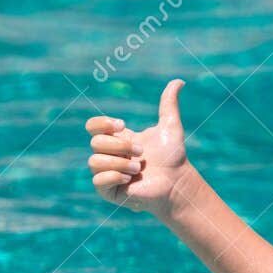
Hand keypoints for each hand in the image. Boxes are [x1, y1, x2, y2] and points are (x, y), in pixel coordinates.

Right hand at [84, 79, 196, 215]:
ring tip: (138, 168)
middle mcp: (108, 155)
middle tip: (141, 154)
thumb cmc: (174, 158)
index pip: (93, 126)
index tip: (122, 125)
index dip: (102, 123)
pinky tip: (129, 179)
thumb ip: (169, 103)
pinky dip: (113, 177)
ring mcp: (107, 174)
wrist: (178, 183)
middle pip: (95, 142)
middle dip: (121, 146)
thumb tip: (179, 81)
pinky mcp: (108, 192)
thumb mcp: (170, 126)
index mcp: (117, 139)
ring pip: (94, 161)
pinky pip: (97, 181)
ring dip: (119, 162)